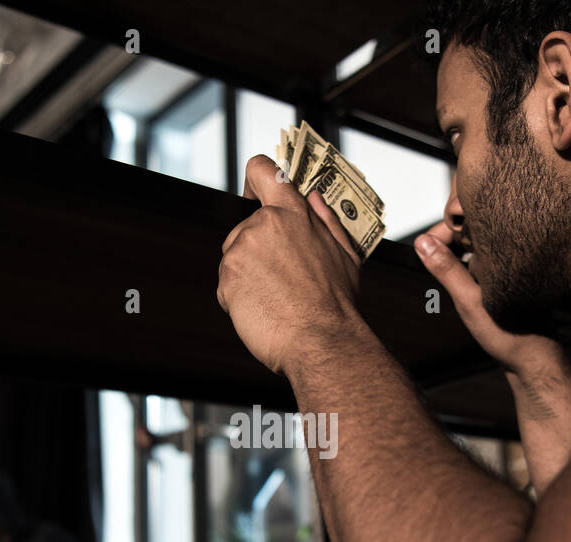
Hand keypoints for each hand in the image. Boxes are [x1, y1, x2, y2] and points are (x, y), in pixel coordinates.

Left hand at [218, 155, 362, 375]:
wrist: (321, 342)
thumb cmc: (336, 304)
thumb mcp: (344, 253)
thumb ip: (325, 220)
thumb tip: (314, 198)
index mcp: (292, 213)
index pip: (262, 171)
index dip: (255, 182)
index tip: (256, 194)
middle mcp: (262, 225)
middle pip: (244, 228)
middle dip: (257, 250)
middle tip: (281, 278)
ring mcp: (241, 251)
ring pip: (235, 258)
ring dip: (248, 275)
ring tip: (276, 297)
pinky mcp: (226, 279)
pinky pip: (226, 286)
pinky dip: (240, 298)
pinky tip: (264, 309)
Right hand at [413, 222, 556, 372]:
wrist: (535, 358)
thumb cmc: (507, 332)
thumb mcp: (468, 301)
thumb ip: (446, 269)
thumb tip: (422, 241)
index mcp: (505, 249)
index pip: (467, 223)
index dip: (442, 231)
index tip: (424, 245)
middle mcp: (514, 250)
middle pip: (472, 231)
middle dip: (450, 242)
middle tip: (436, 264)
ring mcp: (514, 262)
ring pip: (478, 246)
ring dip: (460, 255)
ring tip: (454, 278)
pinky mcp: (515, 273)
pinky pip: (487, 259)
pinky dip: (472, 266)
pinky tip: (470, 285)